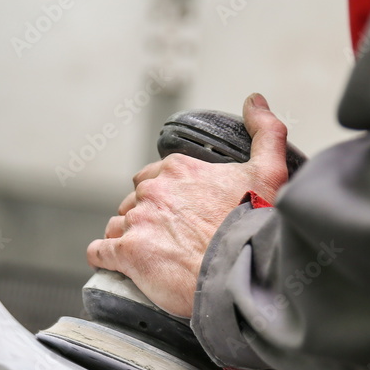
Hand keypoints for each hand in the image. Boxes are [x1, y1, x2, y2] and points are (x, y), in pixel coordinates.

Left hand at [87, 93, 289, 317]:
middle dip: (145, 217)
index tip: (177, 211)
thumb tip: (254, 101)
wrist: (243, 269)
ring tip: (147, 255)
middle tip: (166, 238)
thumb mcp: (269, 171)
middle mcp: (153, 191)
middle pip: (135, 201)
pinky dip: (104, 257)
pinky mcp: (128, 253)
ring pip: (116, 225)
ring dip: (126, 237)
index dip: (164, 194)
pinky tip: (116, 264)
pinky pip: (100, 251)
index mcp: (179, 170)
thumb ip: (265, 131)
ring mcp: (138, 221)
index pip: (154, 176)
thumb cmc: (255, 224)